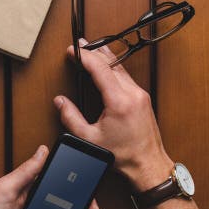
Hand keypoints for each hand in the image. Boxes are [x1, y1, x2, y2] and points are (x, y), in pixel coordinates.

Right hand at [54, 41, 173, 191]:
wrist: (147, 164)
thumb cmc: (123, 155)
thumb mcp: (90, 138)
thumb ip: (71, 118)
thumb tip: (60, 102)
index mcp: (119, 101)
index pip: (100, 68)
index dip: (84, 56)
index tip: (73, 51)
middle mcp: (133, 93)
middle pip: (111, 63)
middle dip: (94, 52)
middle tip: (80, 44)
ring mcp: (140, 94)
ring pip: (121, 68)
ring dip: (105, 58)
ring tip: (92, 51)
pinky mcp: (143, 98)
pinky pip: (127, 76)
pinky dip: (114, 68)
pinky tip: (107, 68)